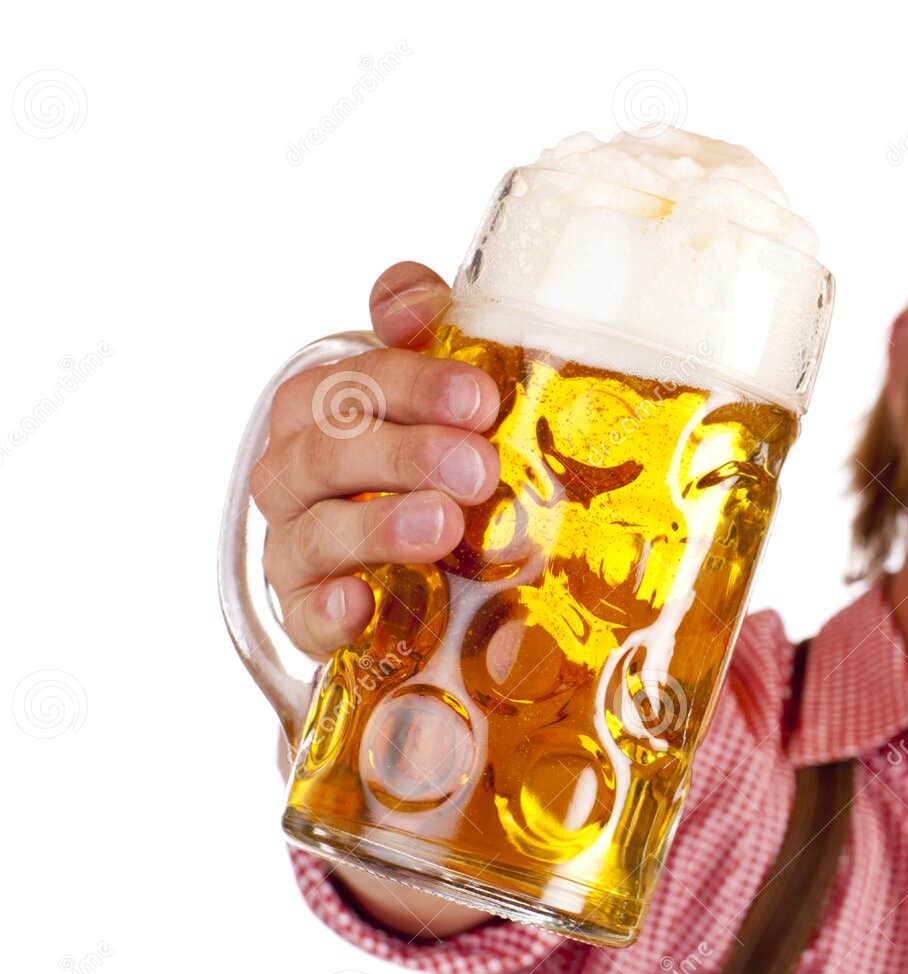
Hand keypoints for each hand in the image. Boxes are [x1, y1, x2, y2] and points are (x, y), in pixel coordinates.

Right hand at [248, 262, 499, 657]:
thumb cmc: (428, 470)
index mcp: (331, 404)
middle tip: (480, 467)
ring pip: (316, 526)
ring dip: (378, 523)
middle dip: (407, 452)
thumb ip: (434, 336)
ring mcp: (299, 544)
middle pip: (330, 446)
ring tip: (442, 527)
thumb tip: (417, 296)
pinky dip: (327, 610)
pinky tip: (359, 604)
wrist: (417, 581)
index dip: (413, 378)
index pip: (355, 376)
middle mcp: (301, 468)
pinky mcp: (307, 614)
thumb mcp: (445, 403)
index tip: (480, 397)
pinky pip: (304, 613)